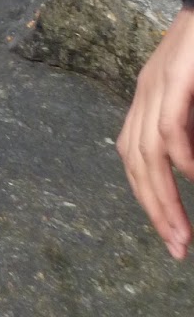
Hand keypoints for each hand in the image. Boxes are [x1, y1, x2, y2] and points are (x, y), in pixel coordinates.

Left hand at [118, 6, 193, 256]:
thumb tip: (191, 166)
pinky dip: (182, 157)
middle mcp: (145, 91)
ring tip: (185, 232)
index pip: (134, 157)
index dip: (149, 198)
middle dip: (155, 210)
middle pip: (134, 160)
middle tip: (177, 247)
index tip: (172, 235)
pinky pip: (170, 125)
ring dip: (164, 196)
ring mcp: (158, 82)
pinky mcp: (177, 75)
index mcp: (148, 97)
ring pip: (147, 151)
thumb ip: (191, 125)